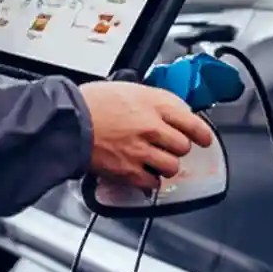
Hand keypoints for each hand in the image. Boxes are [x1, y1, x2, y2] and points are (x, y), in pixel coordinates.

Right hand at [79, 82, 214, 189]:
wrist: (68, 120)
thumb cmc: (91, 102)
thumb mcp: (128, 88)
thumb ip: (151, 101)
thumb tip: (168, 110)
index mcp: (154, 104)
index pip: (192, 121)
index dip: (202, 133)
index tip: (204, 138)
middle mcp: (152, 127)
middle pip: (184, 146)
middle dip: (178, 147)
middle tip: (169, 147)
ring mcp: (142, 151)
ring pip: (172, 166)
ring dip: (166, 165)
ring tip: (156, 161)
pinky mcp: (129, 171)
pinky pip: (152, 183)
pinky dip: (150, 180)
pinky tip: (143, 173)